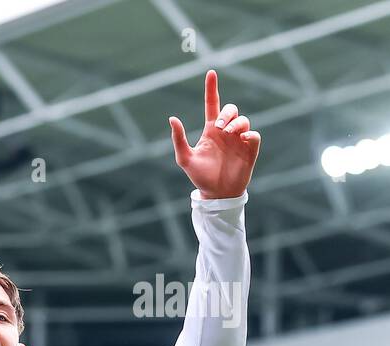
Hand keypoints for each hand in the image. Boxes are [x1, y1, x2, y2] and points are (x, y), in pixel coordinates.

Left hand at [169, 70, 260, 199]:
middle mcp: (226, 132)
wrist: (216, 193)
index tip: (210, 73)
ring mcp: (239, 140)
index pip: (212, 104)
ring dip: (236, 123)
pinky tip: (241, 138)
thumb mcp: (185, 158)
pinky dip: (249, 134)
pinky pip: (254, 135)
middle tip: (219, 127)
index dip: (211, 88)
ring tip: (229, 133)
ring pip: (243, 120)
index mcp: (210, 130)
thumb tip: (172, 118)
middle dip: (227, 113)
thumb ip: (179, 139)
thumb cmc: (199, 176)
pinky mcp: (250, 149)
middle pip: (231, 109)